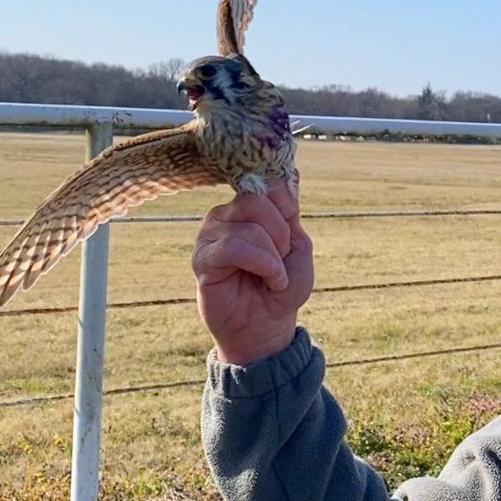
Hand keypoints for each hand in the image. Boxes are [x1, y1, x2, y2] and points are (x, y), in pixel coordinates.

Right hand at [192, 179, 313, 363]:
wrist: (268, 325)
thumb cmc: (283, 286)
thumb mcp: (299, 246)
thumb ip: (289, 213)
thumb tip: (283, 176)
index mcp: (251, 208)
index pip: (268, 184)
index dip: (286, 212)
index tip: (290, 241)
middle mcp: (228, 214)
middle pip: (256, 201)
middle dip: (281, 235)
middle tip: (282, 261)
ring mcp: (211, 234)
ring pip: (249, 227)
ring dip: (273, 257)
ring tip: (274, 277)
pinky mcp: (202, 257)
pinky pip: (233, 247)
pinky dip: (261, 263)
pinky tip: (269, 279)